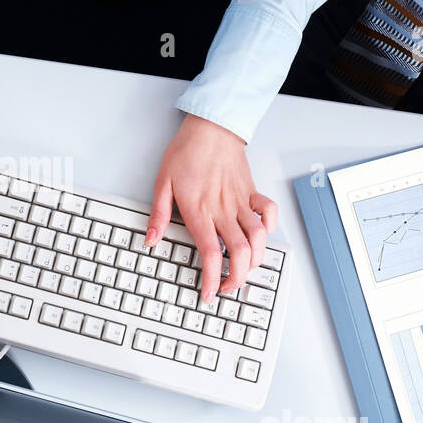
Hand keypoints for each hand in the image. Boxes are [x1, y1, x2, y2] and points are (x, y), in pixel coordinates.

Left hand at [145, 113, 278, 301]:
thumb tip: (150, 241)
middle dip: (237, 278)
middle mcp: (223, 210)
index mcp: (200, 211)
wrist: (211, 128)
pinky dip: (271, 228)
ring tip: (245, 270)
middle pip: (239, 253)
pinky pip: (269, 213)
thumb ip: (158, 216)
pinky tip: (262, 236)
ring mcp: (240, 202)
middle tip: (228, 287)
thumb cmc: (186, 153)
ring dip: (255, 260)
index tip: (210, 293)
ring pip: (259, 238)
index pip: (210, 254)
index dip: (213, 279)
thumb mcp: (162, 184)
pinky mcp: (252, 193)